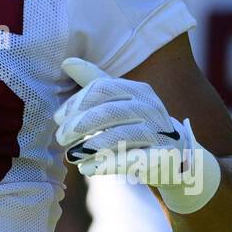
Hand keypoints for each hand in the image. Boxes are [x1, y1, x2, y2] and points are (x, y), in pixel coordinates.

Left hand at [53, 58, 207, 192]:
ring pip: (119, 137)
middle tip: (60, 139)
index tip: (58, 118)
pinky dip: (105, 165)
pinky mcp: (162, 157)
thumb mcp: (118, 101)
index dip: (76, 102)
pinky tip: (86, 169)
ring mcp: (159, 133)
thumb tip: (67, 61)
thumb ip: (94, 82)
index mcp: (138, 90)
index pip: (102, 88)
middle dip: (79, 126)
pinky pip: (130, 160)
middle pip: (108, 112)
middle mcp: (151, 108)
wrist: (174, 157)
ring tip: (71, 155)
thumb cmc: (136, 125)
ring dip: (89, 147)